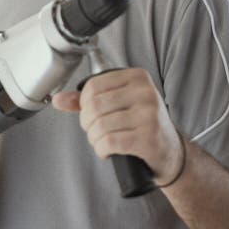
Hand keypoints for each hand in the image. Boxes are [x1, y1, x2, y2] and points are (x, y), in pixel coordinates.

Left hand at [52, 68, 183, 185]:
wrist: (171, 151)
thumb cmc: (142, 124)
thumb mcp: (118, 103)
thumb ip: (86, 99)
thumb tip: (57, 99)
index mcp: (137, 77)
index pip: (93, 85)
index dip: (83, 103)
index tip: (90, 113)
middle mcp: (145, 93)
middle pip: (94, 106)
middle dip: (87, 123)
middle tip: (94, 130)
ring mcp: (149, 115)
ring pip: (100, 126)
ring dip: (94, 139)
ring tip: (103, 141)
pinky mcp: (148, 138)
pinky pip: (109, 142)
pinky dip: (101, 150)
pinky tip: (108, 151)